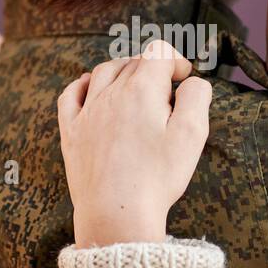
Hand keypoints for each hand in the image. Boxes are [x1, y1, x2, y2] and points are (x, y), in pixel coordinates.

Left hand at [57, 39, 212, 248]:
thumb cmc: (157, 177)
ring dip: (123, 70)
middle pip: (133, 61)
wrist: (117, 214)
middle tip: (168, 91)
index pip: (158, 52)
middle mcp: (110, 93)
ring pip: (103, 72)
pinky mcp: (71, 133)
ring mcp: (86, 112)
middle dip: (153, 68)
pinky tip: (89, 87)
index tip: (184, 78)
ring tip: (136, 85)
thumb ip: (197, 97)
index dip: (176, 60)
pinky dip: (82, 84)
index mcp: (141, 90)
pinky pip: (70, 95)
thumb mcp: (192, 135)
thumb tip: (192, 81)